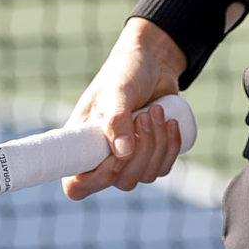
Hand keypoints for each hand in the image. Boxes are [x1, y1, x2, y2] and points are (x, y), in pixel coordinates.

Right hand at [60, 18, 189, 200]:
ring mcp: (127, 159)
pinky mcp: (150, 154)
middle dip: (140, 150)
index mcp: (81, 144)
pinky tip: (172, 123)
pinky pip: (163, 167)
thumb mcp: (118, 91)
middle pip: (122, 181)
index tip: (116, 153)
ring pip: (146, 175)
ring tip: (155, 112)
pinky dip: (171, 147)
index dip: (97, 179)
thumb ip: (116, 119)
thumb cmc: (125, 72)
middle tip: (144, 116)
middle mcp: (102, 157)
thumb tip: (123, 154)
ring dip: (157, 144)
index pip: (76, 185)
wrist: (152, 63)